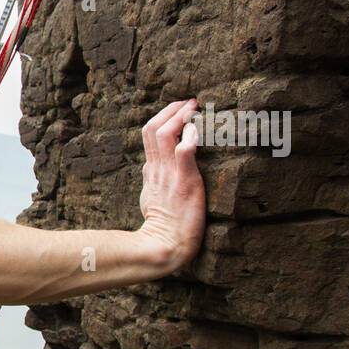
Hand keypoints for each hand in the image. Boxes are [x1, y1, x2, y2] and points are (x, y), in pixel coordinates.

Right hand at [137, 99, 205, 274]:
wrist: (164, 246)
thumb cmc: (163, 228)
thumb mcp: (151, 199)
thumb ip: (153, 180)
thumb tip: (149, 167)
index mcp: (151, 171)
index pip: (150, 134)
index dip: (164, 116)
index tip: (180, 107)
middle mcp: (157, 169)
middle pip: (154, 128)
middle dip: (172, 109)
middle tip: (189, 101)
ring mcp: (170, 175)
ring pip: (166, 134)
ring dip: (181, 116)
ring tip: (194, 108)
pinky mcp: (185, 183)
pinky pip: (185, 153)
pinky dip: (191, 137)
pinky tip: (198, 130)